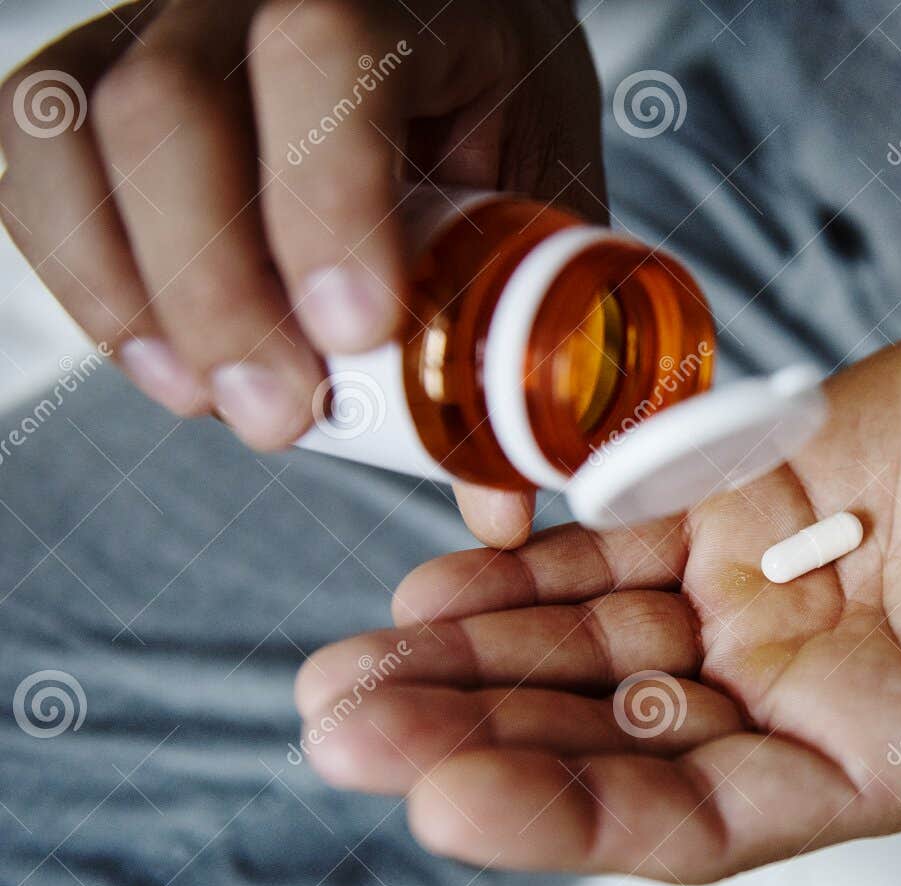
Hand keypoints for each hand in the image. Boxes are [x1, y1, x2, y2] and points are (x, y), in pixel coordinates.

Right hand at [0, 0, 602, 502]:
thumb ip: (525, 325)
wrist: (442, 19)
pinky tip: (158, 361)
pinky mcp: (92, 74)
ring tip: (213, 402)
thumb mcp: (539, 189)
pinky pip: (35, 162)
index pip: (327, 55)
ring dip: (130, 295)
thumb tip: (500, 509)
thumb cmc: (492, 100)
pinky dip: (81, 277)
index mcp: (393, 0)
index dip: (326, 199)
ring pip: (74, 132)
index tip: (355, 336)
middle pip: (172, 109)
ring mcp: (156, 21)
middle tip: (280, 418)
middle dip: (216, 289)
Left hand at [295, 311, 900, 885]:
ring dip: (471, 660)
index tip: (447, 801)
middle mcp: (794, 704)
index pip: (701, 820)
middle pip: (610, 739)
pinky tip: (433, 587)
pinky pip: (613, 551)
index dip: (577, 815)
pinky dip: (528, 568)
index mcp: (877, 767)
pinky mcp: (739, 514)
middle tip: (342, 727)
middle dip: (476, 737)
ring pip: (589, 650)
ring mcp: (757, 610)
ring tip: (349, 668)